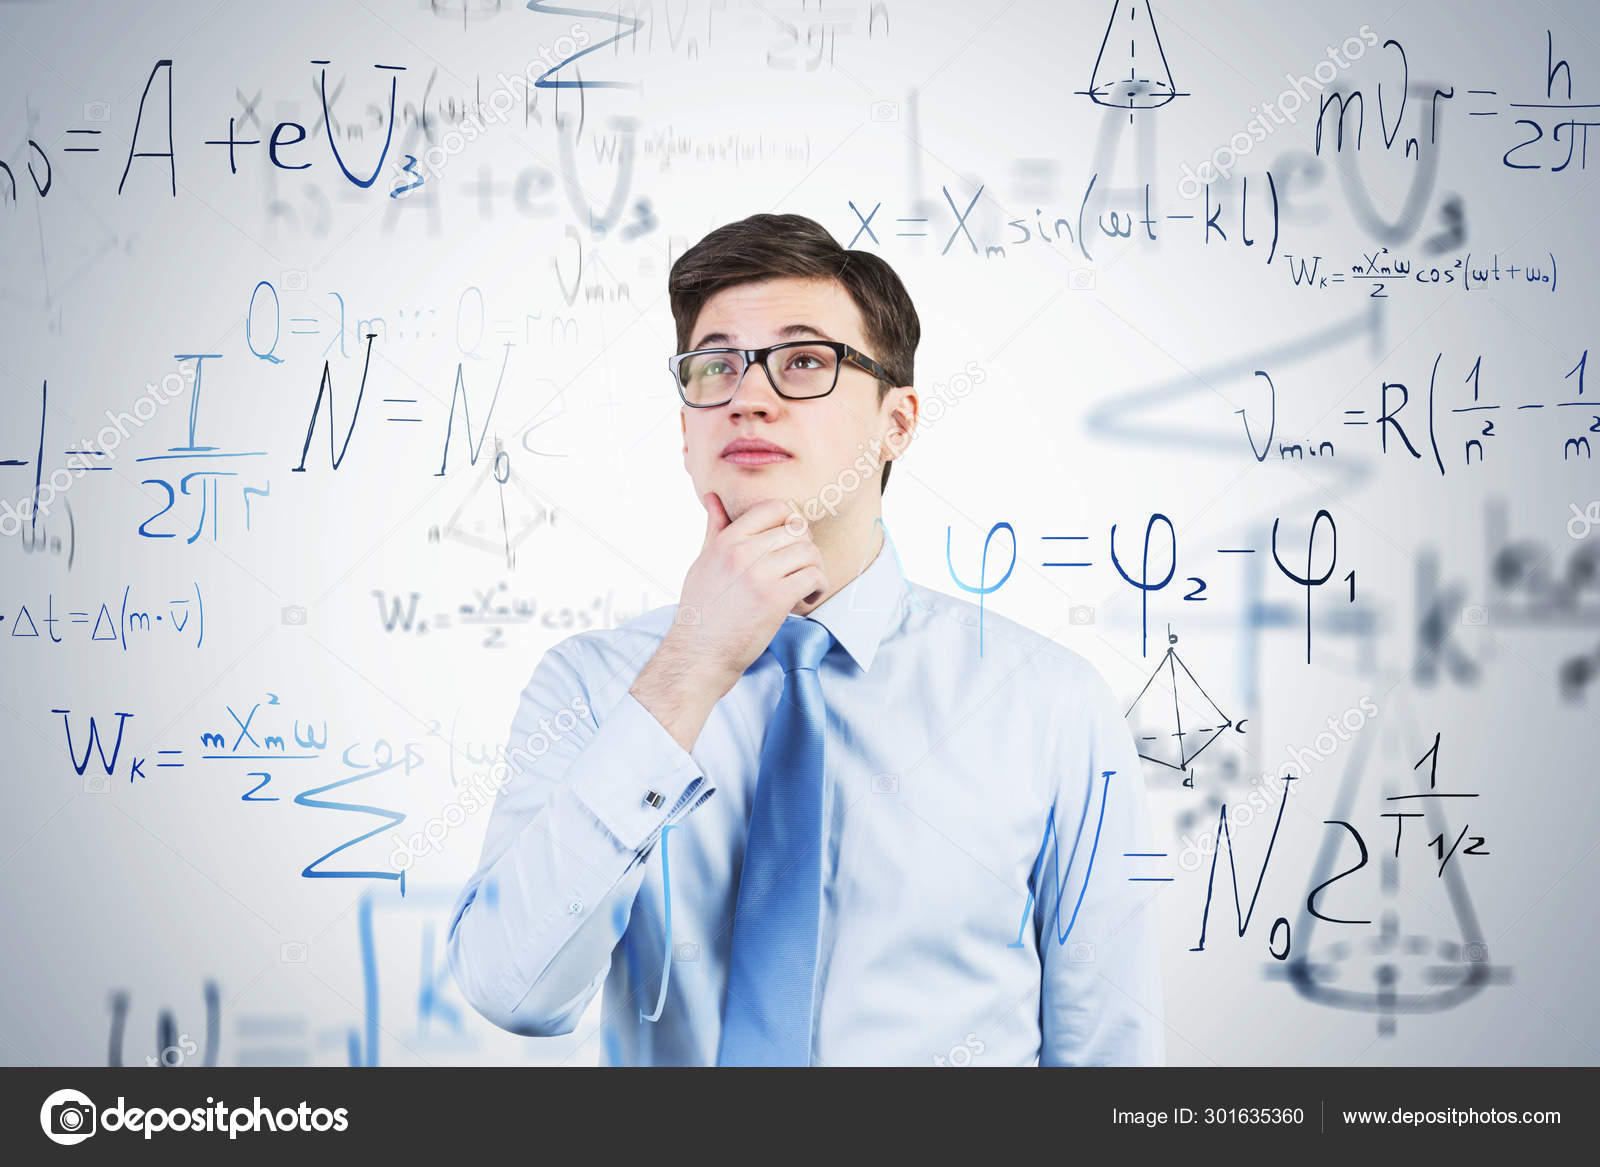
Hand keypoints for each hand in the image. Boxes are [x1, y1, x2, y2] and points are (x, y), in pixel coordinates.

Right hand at [666, 492, 827, 687]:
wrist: (699, 653)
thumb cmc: (701, 611)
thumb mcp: (703, 561)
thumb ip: (715, 528)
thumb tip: (712, 497)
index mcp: (728, 540)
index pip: (774, 508)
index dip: (789, 524)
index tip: (788, 544)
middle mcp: (744, 552)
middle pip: (797, 529)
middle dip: (805, 548)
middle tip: (799, 568)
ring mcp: (760, 575)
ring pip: (809, 552)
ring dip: (815, 568)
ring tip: (805, 585)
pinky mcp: (776, 599)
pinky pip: (814, 577)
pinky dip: (818, 587)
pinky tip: (806, 598)